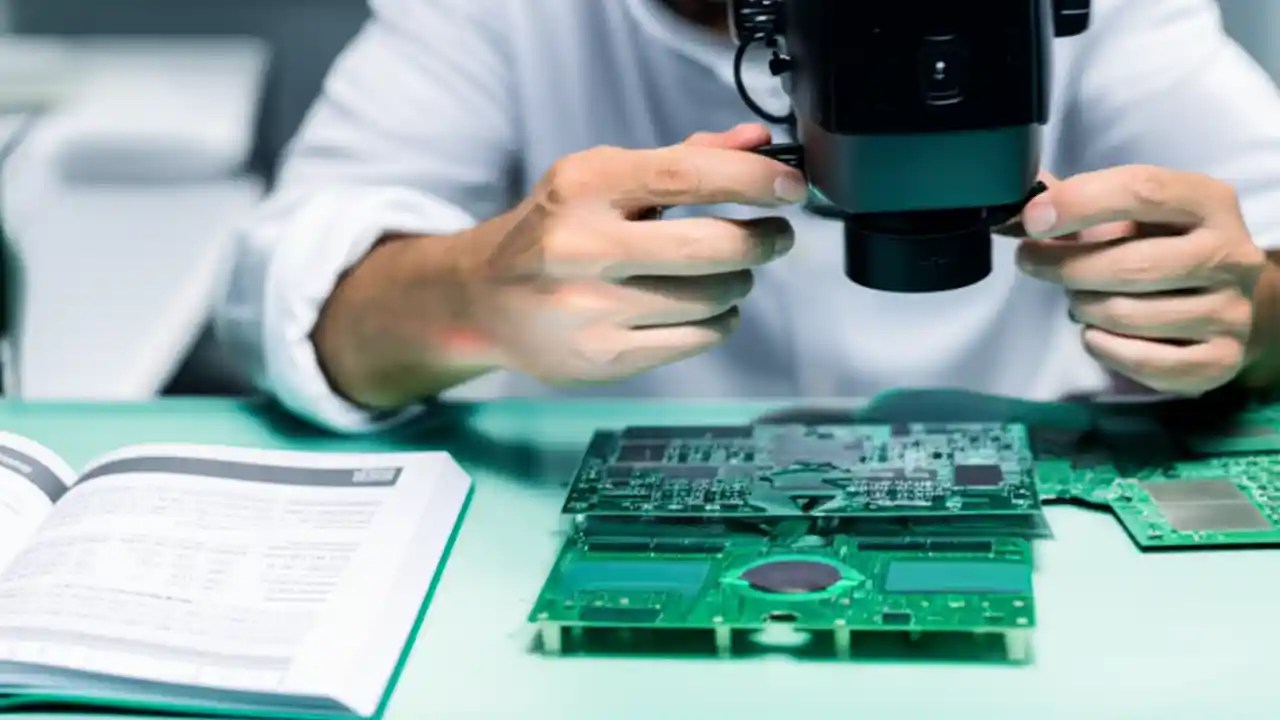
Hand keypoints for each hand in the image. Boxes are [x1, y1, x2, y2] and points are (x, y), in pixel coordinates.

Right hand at [462, 123, 804, 382]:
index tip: (791, 186)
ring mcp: (590, 308)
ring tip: (730, 272)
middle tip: (775, 236)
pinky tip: (707, 308)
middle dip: (762, 240)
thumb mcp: (603, 178)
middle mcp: (581, 246)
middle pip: (709, 246)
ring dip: (739, 281)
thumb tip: (757, 145)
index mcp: (583, 186)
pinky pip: (697, 338)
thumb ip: (682, 158)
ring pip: (712, 297)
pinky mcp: (602, 357)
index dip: (753, 180)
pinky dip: (719, 320)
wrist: (482, 300)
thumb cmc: (556, 229)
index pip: (687, 175)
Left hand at [1014, 165, 1266, 394]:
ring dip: (1083, 308)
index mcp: (1208, 201)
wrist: (1219, 298)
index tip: (1032, 220)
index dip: (1078, 203)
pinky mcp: (1221, 361)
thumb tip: (1016, 203)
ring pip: (1127, 315)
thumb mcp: (1127, 211)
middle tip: (1033, 263)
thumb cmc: (1158, 245)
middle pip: (1130, 264)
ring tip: (1079, 299)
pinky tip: (1096, 332)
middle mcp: (1231, 254)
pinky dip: (1103, 347)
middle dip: (1064, 266)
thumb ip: (1073, 200)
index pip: (1142, 191)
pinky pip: (1141, 361)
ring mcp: (1231, 312)